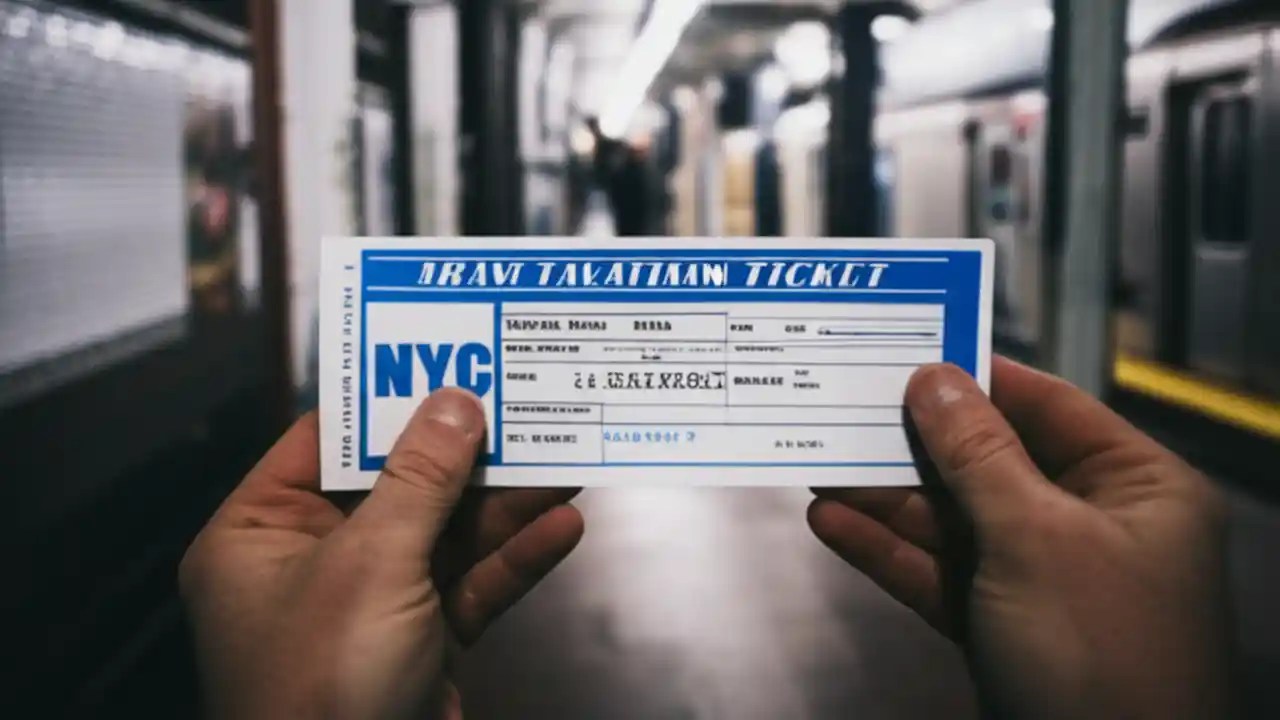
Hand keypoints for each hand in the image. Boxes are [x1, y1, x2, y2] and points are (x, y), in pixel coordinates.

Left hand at [179, 389, 583, 718]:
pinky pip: (469, 586)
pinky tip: (560, 526)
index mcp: (259, 536)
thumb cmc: (319, 690)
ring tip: (564, 455)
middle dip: (465, 452)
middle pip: (396, 485)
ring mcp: (368, 606)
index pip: (324, 442)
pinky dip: (513, 560)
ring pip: (444, 534)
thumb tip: (454, 401)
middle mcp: (309, 565)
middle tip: (522, 401)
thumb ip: (419, 479)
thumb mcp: (370, 565)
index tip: (445, 359)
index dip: (386, 400)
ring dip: (504, 503)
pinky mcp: (418, 642)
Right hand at [808, 358, 1231, 718]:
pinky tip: (832, 524)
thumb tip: (934, 378)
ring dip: (886, 498)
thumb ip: (978, 454)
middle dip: (915, 443)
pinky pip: (938, 575)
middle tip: (844, 405)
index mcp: (1137, 488)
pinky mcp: (1000, 627)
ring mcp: (1042, 581)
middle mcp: (1093, 526)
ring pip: (954, 521)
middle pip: (990, 463)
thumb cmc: (1103, 653)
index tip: (908, 351)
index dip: (977, 378)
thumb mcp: (1038, 536)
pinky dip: (887, 551)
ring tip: (818, 463)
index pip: (1048, 407)